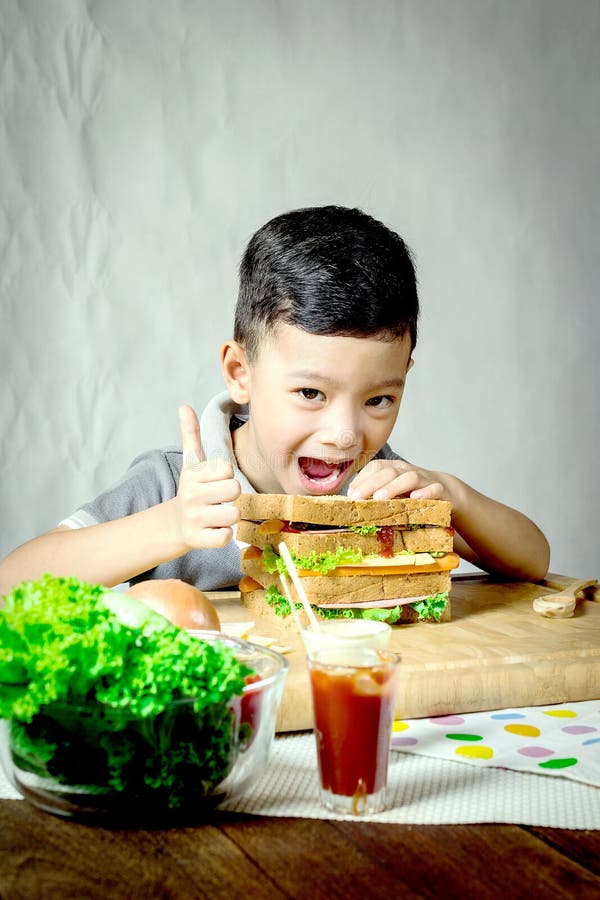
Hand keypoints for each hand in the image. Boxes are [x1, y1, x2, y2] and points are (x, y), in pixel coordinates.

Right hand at [175, 404, 240, 548]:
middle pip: (235, 490)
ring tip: (215, 515)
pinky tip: (212, 530)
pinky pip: (227, 536)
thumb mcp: (190, 463)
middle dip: (231, 497)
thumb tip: (184, 406)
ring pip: (234, 515)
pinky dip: (223, 535)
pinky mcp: (198, 539)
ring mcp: (194, 519)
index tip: (214, 482)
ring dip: (229, 517)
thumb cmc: (191, 490)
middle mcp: (191, 495)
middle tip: (218, 500)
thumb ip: (191, 435)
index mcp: (192, 474)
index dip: (225, 477)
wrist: (172, 524)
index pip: (227, 469)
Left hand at [347, 458, 449, 501]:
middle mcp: (407, 471)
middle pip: (389, 471)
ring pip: (410, 477)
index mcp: (393, 469)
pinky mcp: (440, 491)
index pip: (376, 467)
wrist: (446, 490)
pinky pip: (434, 489)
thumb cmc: (412, 493)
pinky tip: (416, 498)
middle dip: (371, 484)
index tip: (350, 495)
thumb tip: (351, 503)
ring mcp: (425, 480)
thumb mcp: (393, 491)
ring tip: (380, 498)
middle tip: (358, 499)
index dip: (362, 480)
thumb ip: (374, 494)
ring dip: (393, 487)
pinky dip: (425, 493)